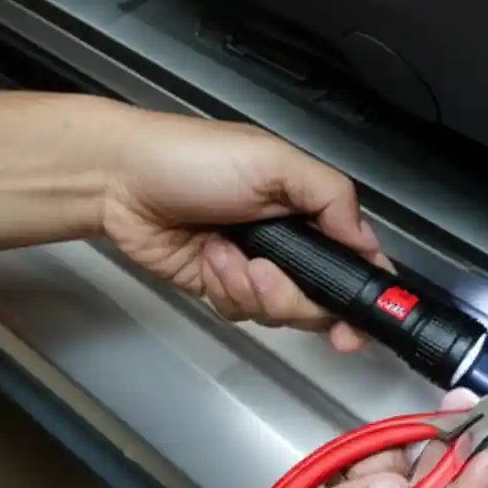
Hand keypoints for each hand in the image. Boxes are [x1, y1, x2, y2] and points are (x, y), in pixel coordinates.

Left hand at [100, 108, 386, 351]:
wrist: (120, 180)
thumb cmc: (196, 159)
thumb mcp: (274, 162)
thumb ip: (330, 196)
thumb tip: (367, 243)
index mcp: (312, 211)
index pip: (358, 260)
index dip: (366, 298)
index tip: (358, 327)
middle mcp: (293, 245)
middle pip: (322, 301)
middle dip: (293, 297)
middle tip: (262, 272)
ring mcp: (259, 270)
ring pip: (281, 313)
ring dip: (250, 290)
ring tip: (221, 254)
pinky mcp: (225, 288)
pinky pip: (243, 314)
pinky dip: (225, 291)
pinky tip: (207, 260)